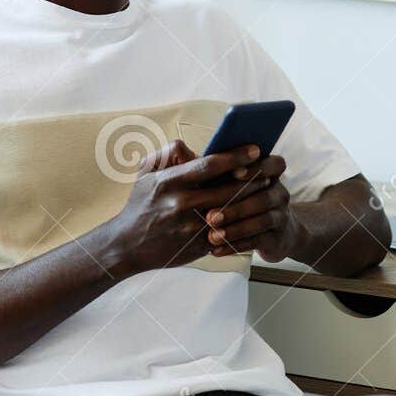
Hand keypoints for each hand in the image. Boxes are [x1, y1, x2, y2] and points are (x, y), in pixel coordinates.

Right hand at [104, 140, 266, 274]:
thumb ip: (170, 153)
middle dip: (252, 177)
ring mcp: (190, 227)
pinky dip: (244, 222)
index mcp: (168, 182)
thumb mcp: (146, 172)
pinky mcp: (197, 246)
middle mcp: (180, 204)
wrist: (126, 246)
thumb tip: (197, 149)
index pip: (209, 164)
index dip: (235, 156)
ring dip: (252, 198)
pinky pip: (227, 232)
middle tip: (269, 167)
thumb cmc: (140, 204)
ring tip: (267, 187)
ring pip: (231, 210)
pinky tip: (256, 213)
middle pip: (227, 188)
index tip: (255, 149)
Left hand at [205, 154, 295, 262]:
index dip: (255, 168)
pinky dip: (235, 245)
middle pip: (262, 193)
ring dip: (234, 227)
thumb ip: (208, 165)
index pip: (271, 163)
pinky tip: (215, 250)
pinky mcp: (276, 237)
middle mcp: (278, 191)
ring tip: (211, 236)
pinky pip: (257, 241)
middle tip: (209, 215)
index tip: (233, 173)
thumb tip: (180, 149)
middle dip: (234, 204)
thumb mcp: (227, 181)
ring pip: (261, 219)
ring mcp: (280, 214)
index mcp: (268, 172)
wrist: (271, 234)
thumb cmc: (238, 200)